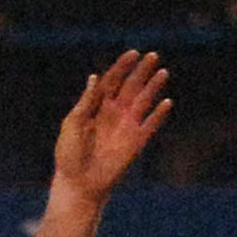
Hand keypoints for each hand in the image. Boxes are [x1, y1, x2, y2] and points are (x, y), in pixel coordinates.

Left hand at [52, 50, 172, 197]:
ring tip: (163, 72)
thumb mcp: (73, 123)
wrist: (78, 183)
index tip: (133, 53)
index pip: (112, 81)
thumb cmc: (70, 154)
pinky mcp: (135, 143)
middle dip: (141, 71)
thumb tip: (95, 77)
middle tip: (153, 56)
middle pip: (130, 87)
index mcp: (96, 106)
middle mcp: (114, 113)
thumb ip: (86, 101)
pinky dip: (158, 114)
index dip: (122, 66)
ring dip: (153, 87)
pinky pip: (150, 125)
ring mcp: (126, 127)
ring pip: (143, 102)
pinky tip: (167, 102)